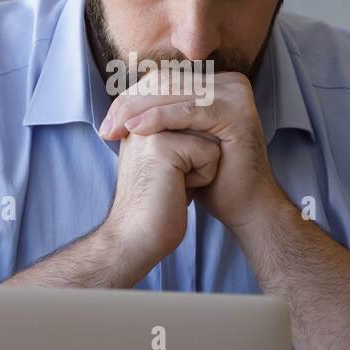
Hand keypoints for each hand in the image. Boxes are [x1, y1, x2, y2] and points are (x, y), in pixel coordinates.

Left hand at [100, 70, 286, 233]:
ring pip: (174, 93)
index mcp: (217, 83)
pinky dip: (159, 118)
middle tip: (106, 127)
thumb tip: (120, 102)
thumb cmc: (211, 179)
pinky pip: (189, 110)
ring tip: (115, 129)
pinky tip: (136, 130)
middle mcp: (230, 82)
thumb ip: (160, 117)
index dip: (131, 98)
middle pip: (167, 83)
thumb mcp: (181, 141)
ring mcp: (237, 94)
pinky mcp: (237, 112)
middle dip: (130, 104)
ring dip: (138, 109)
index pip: (164, 80)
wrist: (245, 207)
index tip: (107, 123)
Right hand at [100, 128, 221, 271]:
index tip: (175, 172)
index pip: (192, 114)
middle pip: (202, 120)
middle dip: (201, 153)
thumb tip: (212, 116)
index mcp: (142, 118)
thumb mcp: (171, 160)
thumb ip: (182, 133)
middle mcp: (143, 118)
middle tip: (175, 179)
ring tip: (176, 183)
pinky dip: (204, 177)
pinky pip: (210, 152)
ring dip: (203, 164)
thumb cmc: (159, 204)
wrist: (137, 236)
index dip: (197, 146)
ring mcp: (150, 130)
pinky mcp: (163, 146)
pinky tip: (178, 190)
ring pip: (209, 135)